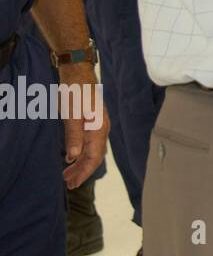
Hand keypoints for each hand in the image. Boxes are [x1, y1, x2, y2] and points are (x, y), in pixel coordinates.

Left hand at [59, 63, 108, 188]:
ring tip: (67, 174)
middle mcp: (102, 128)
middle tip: (68, 184)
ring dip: (80, 163)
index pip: (94, 157)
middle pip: (95, 156)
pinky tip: (71, 157)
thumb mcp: (71, 114)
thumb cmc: (75, 91)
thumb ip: (74, 136)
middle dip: (82, 171)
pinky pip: (88, 142)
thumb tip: (75, 157)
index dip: (84, 172)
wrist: (78, 71)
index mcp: (99, 128)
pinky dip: (80, 153)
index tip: (72, 184)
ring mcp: (98, 124)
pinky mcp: (91, 121)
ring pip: (91, 150)